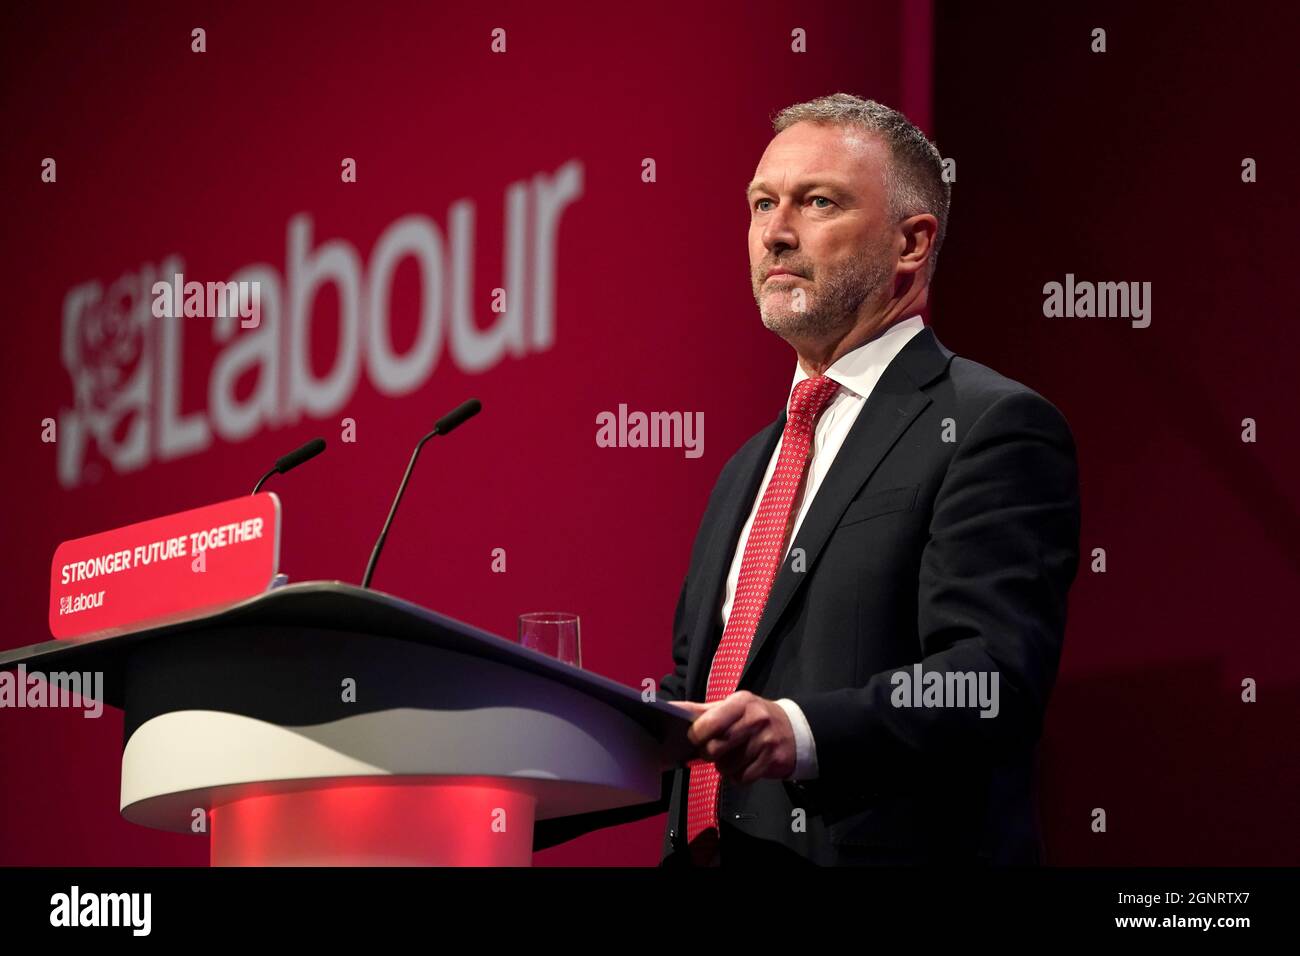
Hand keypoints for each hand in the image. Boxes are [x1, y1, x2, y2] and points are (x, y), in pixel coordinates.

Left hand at [668, 692, 796, 783]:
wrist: (793, 729)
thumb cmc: (753, 718)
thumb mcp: (732, 708)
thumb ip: (703, 712)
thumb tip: (671, 709)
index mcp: (740, 702)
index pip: (709, 722)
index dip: (696, 735)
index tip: (694, 738)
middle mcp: (755, 718)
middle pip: (715, 748)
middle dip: (708, 754)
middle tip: (713, 751)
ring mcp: (765, 740)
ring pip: (727, 766)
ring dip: (724, 767)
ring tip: (732, 757)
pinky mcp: (773, 760)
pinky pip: (743, 778)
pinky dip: (738, 776)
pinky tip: (744, 766)